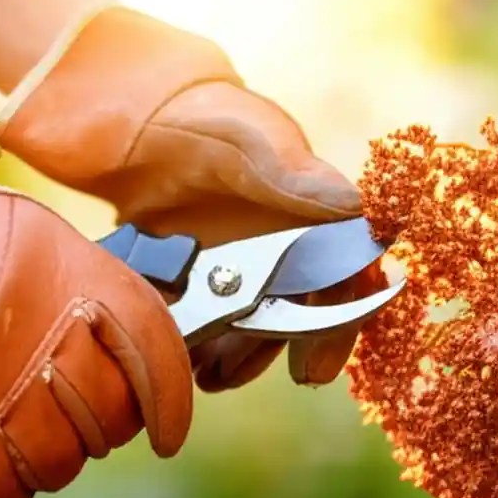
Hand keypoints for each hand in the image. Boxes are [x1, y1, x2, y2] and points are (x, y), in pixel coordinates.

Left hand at [0, 6, 373, 390]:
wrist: (141, 121)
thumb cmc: (211, 121)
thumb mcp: (252, 141)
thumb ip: (295, 175)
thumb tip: (356, 208)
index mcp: (316, 223)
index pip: (344, 283)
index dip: (338, 328)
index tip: (314, 366)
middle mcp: (288, 256)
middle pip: (297, 321)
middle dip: (271, 353)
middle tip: (231, 376)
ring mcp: (244, 274)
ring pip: (252, 332)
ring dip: (232, 359)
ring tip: (200, 370)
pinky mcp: (201, 284)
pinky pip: (208, 327)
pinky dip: (195, 346)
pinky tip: (174, 352)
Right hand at [0, 102, 192, 497]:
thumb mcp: (39, 237)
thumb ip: (89, 286)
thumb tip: (122, 331)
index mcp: (94, 289)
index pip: (161, 359)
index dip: (172, 403)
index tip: (169, 431)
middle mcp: (65, 349)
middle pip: (113, 419)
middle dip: (103, 423)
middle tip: (72, 408)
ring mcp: (15, 401)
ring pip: (63, 462)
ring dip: (50, 455)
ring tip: (19, 425)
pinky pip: (3, 493)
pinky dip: (0, 486)